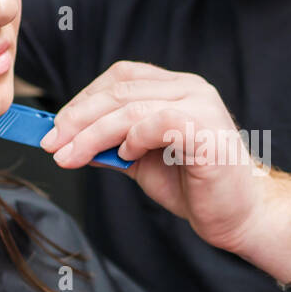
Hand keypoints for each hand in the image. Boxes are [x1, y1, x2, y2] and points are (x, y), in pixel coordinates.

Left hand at [39, 60, 268, 253]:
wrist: (238, 215)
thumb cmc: (195, 186)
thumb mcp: (140, 161)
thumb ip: (110, 145)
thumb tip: (66, 140)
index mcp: (176, 88)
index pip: (120, 76)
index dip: (83, 98)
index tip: (55, 128)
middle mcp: (190, 88)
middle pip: (119, 89)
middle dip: (77, 118)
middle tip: (52, 143)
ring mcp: (200, 105)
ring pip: (130, 107)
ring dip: (92, 134)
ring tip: (71, 157)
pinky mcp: (206, 131)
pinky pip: (158, 123)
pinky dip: (132, 138)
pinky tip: (124, 156)